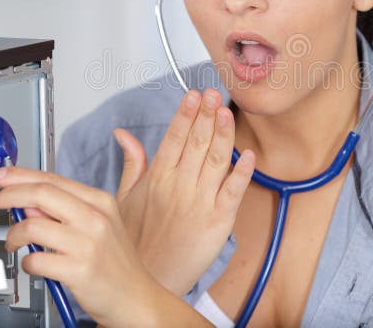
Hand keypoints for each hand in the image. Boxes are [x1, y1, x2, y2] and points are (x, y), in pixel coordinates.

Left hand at [0, 167, 206, 326]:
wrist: (136, 297)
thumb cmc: (115, 263)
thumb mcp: (98, 226)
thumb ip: (65, 210)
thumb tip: (28, 204)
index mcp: (100, 201)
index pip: (52, 180)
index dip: (20, 176)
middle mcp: (95, 218)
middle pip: (41, 194)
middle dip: (8, 195)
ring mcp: (87, 244)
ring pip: (32, 227)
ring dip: (13, 235)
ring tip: (14, 244)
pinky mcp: (78, 270)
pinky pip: (35, 260)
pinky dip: (27, 263)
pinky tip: (35, 265)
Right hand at [113, 88, 254, 295]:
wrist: (148, 280)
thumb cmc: (137, 241)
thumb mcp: (126, 197)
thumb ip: (132, 162)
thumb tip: (123, 134)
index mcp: (158, 178)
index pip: (174, 137)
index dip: (185, 114)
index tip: (194, 94)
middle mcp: (178, 186)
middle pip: (195, 143)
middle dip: (205, 115)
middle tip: (214, 92)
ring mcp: (199, 202)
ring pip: (215, 161)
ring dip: (222, 134)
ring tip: (226, 112)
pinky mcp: (218, 221)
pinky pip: (233, 192)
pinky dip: (242, 173)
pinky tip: (248, 155)